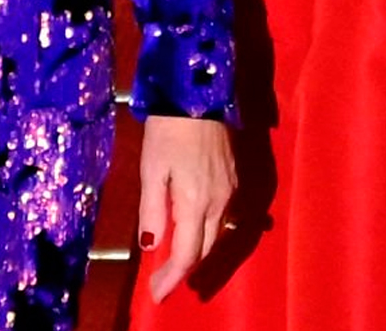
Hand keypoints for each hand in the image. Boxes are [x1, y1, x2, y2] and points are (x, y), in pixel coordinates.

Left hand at [138, 115, 236, 302]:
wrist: (200, 92)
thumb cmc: (169, 130)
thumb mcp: (151, 169)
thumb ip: (152, 211)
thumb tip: (151, 246)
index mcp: (196, 202)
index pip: (186, 255)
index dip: (172, 278)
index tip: (156, 294)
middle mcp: (220, 201)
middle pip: (204, 248)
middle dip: (183, 269)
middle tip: (160, 281)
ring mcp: (230, 188)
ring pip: (216, 233)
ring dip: (197, 250)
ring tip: (176, 260)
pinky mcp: (234, 176)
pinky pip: (223, 215)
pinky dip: (208, 230)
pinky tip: (196, 228)